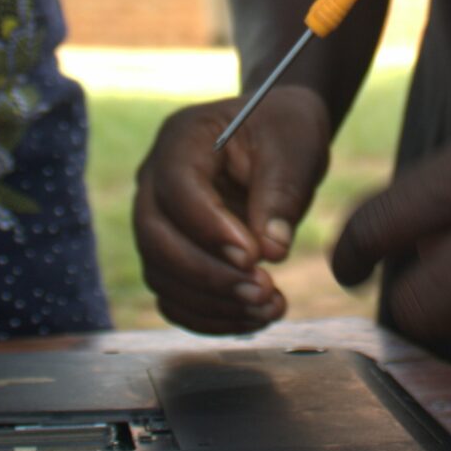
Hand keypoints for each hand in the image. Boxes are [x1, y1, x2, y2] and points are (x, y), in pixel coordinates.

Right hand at [133, 86, 332, 333]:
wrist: (276, 136)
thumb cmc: (283, 131)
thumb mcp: (294, 147)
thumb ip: (281, 193)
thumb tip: (271, 251)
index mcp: (181, 138)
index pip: (177, 187)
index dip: (209, 228)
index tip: (253, 257)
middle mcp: (155, 179)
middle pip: (155, 237)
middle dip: (207, 274)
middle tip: (262, 291)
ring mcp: (157, 219)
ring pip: (160, 273)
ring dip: (211, 302)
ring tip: (269, 308)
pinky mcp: (170, 253)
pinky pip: (173, 295)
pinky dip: (207, 316)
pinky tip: (251, 319)